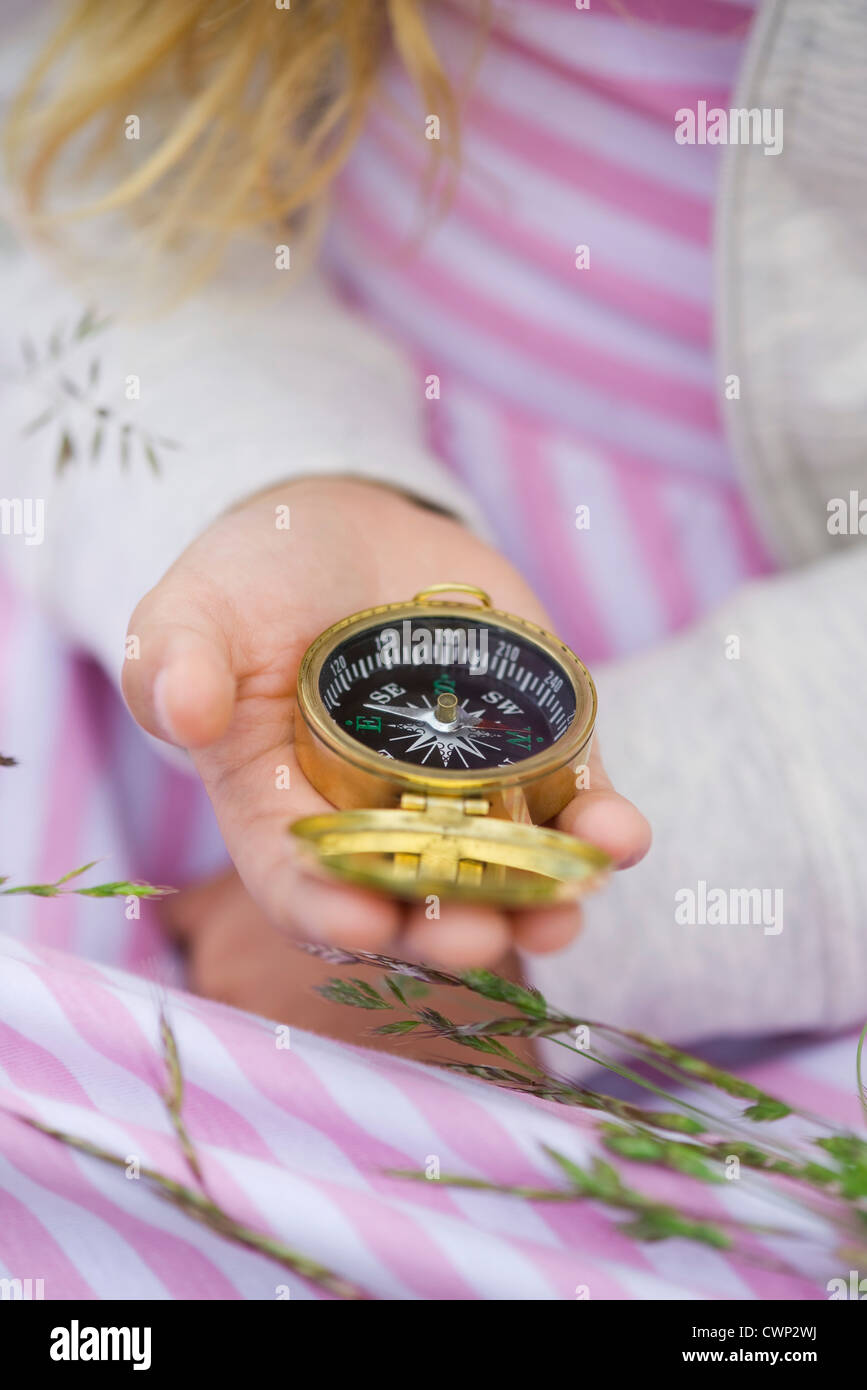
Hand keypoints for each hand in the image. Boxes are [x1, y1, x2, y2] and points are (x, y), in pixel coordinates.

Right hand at [124, 476, 649, 968]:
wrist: (343, 533)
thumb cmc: (249, 583)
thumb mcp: (192, 611)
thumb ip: (175, 662)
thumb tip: (185, 713)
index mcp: (280, 812)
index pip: (300, 882)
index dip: (330, 911)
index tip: (365, 925)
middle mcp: (374, 824)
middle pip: (412, 901)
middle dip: (448, 930)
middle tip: (481, 938)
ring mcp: (457, 794)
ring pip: (501, 873)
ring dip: (536, 904)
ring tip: (562, 915)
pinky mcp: (527, 752)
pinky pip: (567, 804)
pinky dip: (598, 826)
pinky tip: (621, 836)